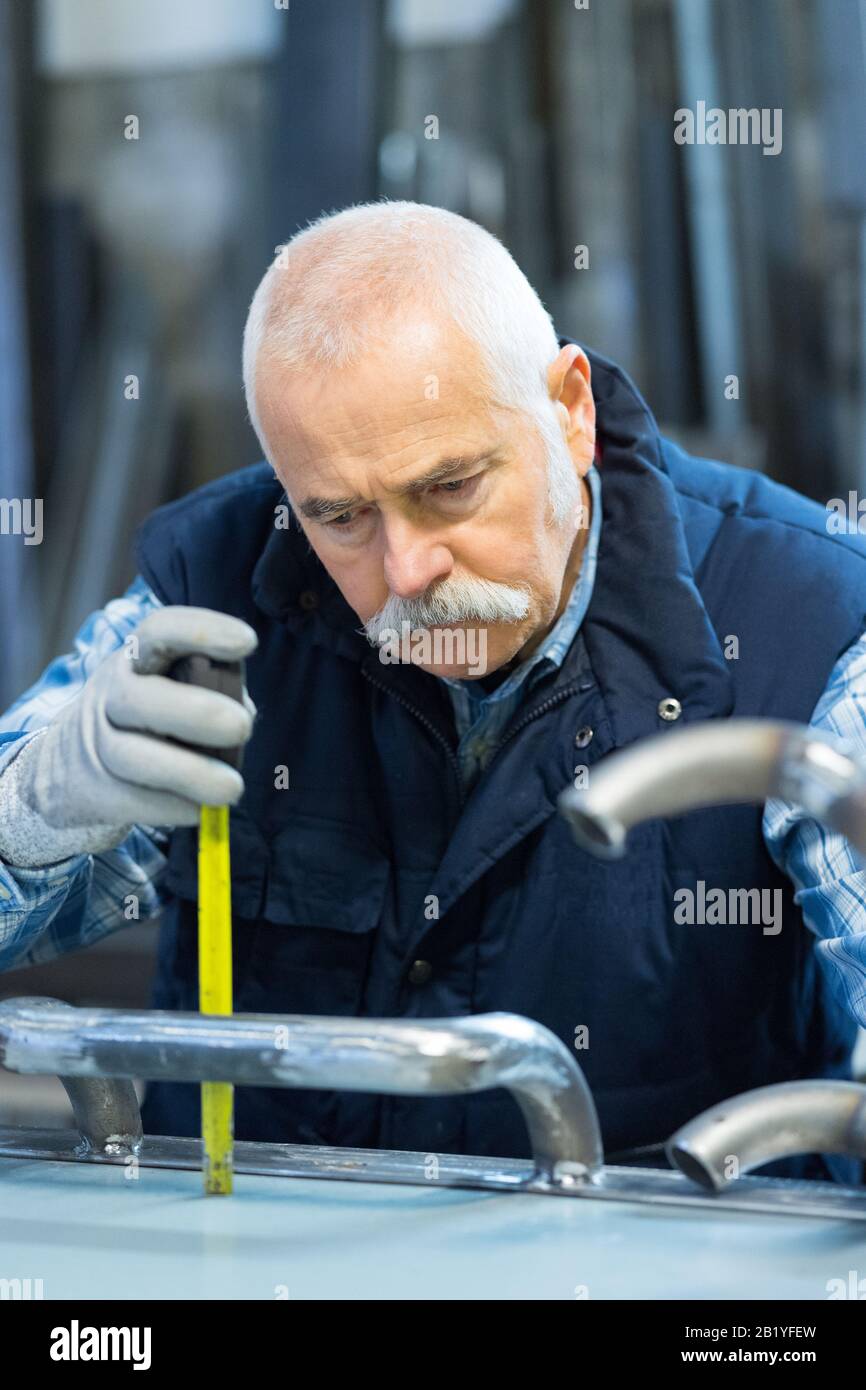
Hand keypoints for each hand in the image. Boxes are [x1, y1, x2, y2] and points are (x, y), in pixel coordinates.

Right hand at [0, 606, 257, 866]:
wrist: (69, 767)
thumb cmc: (147, 720)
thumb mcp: (172, 689)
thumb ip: (212, 692)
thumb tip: (242, 712)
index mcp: (136, 660)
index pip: (160, 631)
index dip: (201, 631)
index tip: (248, 642)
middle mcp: (110, 695)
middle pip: (138, 698)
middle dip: (196, 712)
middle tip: (242, 728)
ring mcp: (96, 744)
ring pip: (133, 756)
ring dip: (190, 773)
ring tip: (232, 788)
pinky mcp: (94, 791)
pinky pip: (132, 801)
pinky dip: (172, 808)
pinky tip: (201, 810)